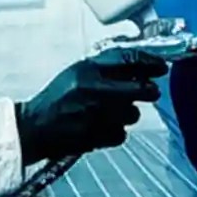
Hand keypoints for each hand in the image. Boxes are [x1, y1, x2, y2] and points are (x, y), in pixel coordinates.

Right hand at [16, 48, 168, 164]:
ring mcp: (96, 115)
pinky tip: (101, 127)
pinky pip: (122, 133)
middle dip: (149, 90)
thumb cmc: (58, 98)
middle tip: (150, 91)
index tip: (161, 66)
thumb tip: (139, 63)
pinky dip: (115, 131)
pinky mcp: (96, 137)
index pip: (129, 59)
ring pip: (132, 114)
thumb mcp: (78, 72)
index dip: (150, 62)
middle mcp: (94, 90)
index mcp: (88, 70)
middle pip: (141, 89)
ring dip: (127, 113)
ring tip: (110, 112)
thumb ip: (106, 67)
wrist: (35, 127)